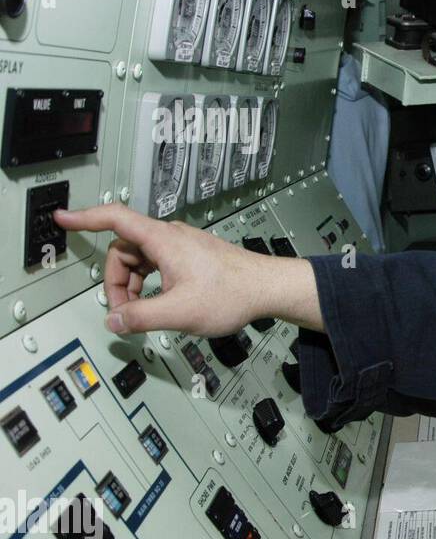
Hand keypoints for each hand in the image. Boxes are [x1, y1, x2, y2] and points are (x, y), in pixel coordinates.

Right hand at [53, 203, 312, 336]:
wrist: (270, 289)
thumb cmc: (234, 292)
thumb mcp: (179, 311)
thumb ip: (141, 317)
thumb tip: (115, 320)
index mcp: (163, 240)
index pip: (114, 218)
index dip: (85, 218)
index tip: (63, 219)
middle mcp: (172, 238)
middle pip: (124, 250)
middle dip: (118, 281)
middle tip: (125, 312)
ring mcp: (184, 247)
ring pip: (142, 261)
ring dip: (135, 286)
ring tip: (146, 313)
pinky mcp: (194, 258)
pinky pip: (159, 266)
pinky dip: (152, 285)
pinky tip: (162, 305)